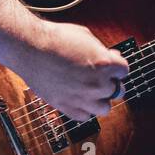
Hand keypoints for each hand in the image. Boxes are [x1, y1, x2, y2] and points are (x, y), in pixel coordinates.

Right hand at [13, 20, 128, 121]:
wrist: (29, 48)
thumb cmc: (55, 39)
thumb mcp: (86, 37)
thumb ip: (102, 52)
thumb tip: (111, 59)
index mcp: (105, 64)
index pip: (124, 71)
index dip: (116, 67)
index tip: (109, 66)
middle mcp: (97, 84)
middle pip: (118, 91)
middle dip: (110, 82)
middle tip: (98, 77)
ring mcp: (82, 98)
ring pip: (104, 108)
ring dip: (100, 99)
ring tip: (90, 91)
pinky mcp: (67, 107)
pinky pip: (84, 116)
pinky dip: (83, 109)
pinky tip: (77, 97)